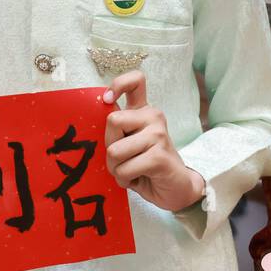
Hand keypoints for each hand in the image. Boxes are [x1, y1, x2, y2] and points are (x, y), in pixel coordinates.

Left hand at [103, 70, 205, 211]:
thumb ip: (118, 130)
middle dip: (109, 146)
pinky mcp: (159, 156)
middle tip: (122, 159)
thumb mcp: (129, 143)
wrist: (176, 188)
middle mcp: (153, 117)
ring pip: (115, 150)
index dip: (117, 85)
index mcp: (144, 112)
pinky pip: (124, 169)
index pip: (136, 81)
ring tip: (130, 171)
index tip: (108, 99)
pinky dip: (124, 180)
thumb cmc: (147, 167)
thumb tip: (93, 123)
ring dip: (116, 168)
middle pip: (113, 120)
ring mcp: (158, 135)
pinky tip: (137, 179)